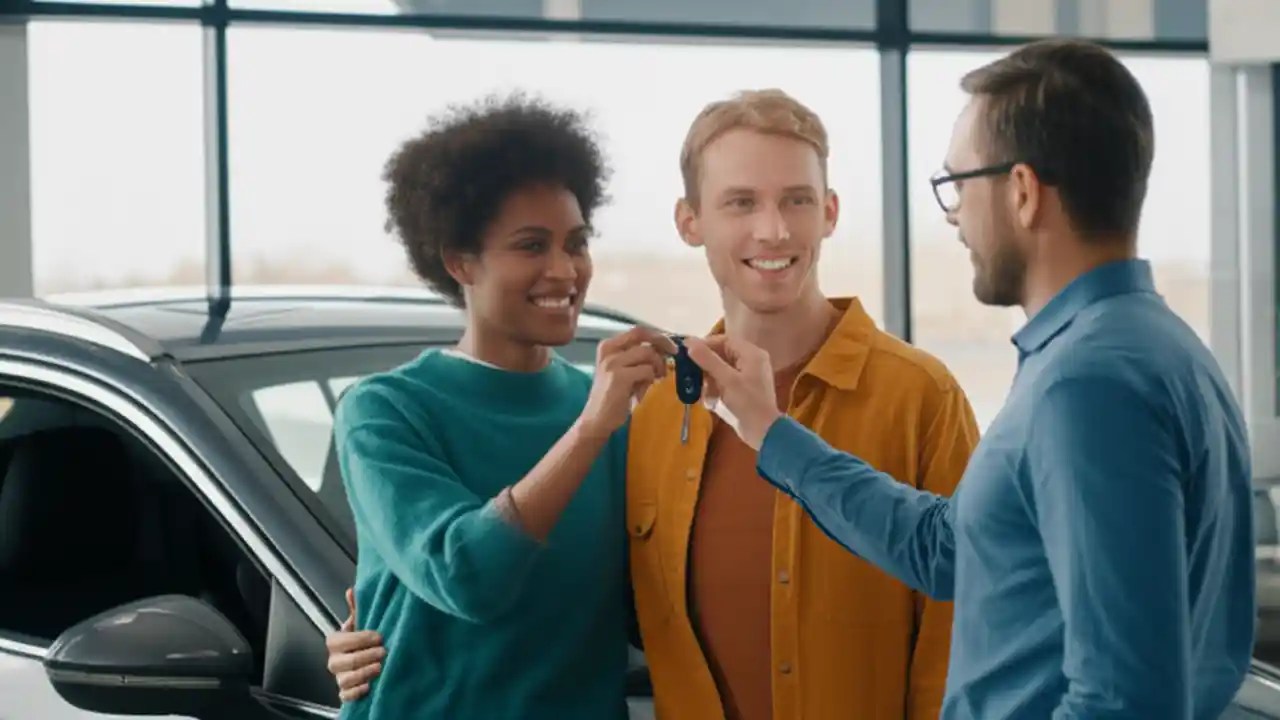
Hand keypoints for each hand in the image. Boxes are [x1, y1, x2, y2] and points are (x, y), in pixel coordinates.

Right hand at [325, 587, 384, 701]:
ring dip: (363, 673)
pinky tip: (369, 686)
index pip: (342, 641)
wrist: (364, 662)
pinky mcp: (346, 693)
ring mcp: (339, 678)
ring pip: (346, 679)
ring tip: (380, 667)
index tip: (379, 636)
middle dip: (366, 656)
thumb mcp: (360, 624)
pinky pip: (347, 696)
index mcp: (335, 643)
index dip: (360, 639)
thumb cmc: (362, 641)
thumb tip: (352, 590)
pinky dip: (357, 692)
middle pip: (345, 661)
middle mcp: (334, 661)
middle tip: (383, 652)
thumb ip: (357, 608)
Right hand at [578, 326, 674, 437]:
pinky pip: (647, 370)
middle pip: (642, 334)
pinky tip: (641, 390)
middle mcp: (608, 349)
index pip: (638, 331)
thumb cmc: (614, 395)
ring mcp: (612, 362)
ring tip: (653, 380)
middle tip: (674, 354)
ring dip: (657, 367)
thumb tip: (665, 348)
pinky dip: (650, 379)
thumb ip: (638, 357)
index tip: (670, 346)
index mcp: (608, 345)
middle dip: (663, 342)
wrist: (597, 419)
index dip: (658, 335)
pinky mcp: (619, 377)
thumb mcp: (623, 370)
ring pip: (648, 353)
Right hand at [683, 335, 781, 449]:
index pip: (724, 340)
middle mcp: (750, 361)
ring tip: (699, 389)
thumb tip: (689, 342)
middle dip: (705, 365)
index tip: (688, 352)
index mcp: (751, 354)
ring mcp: (747, 377)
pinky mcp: (742, 390)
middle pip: (721, 355)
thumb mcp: (727, 380)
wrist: (763, 432)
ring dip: (708, 379)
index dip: (705, 345)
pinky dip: (714, 389)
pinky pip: (724, 382)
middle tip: (689, 372)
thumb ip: (708, 360)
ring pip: (721, 370)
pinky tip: (708, 399)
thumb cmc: (747, 403)